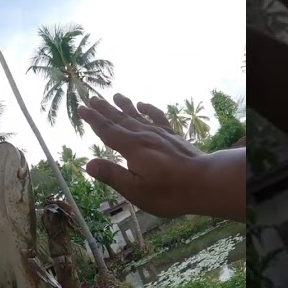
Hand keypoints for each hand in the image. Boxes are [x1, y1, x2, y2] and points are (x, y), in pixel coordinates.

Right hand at [77, 94, 213, 218]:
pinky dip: (149, 109)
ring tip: (115, 95)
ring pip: (137, 115)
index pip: (107, 131)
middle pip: (120, 119)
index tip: (81, 109)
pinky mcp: (173, 136)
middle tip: (91, 97)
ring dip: (124, 105)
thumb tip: (88, 163)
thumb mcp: (136, 190)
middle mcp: (144, 135)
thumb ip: (112, 175)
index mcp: (132, 148)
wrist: (205, 182)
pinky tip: (143, 105)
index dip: (93, 120)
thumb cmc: (169, 192)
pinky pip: (158, 117)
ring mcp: (160, 134)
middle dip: (104, 109)